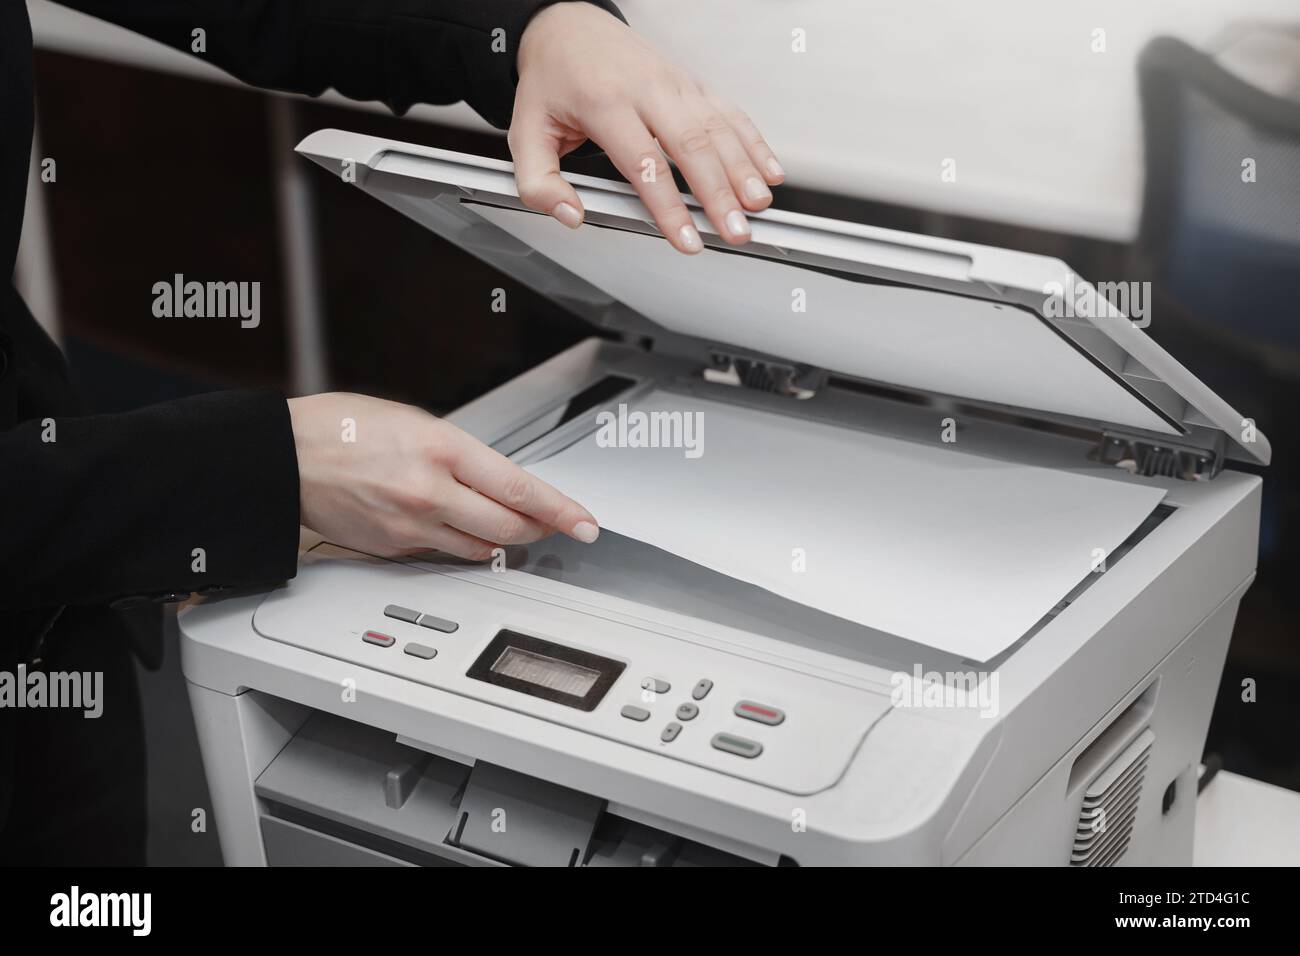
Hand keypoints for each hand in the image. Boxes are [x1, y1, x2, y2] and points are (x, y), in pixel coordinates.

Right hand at [288, 393, 598, 558]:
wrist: (285, 458)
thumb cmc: (341, 428)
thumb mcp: (414, 421)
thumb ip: (459, 453)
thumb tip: (496, 478)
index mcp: (441, 449)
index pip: (519, 487)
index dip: (560, 509)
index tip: (586, 522)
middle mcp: (431, 492)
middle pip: (509, 527)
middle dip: (538, 528)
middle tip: (556, 525)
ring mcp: (412, 526)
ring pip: (482, 547)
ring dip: (504, 539)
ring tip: (511, 526)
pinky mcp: (395, 549)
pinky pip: (445, 553)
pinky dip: (463, 543)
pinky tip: (459, 527)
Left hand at [512, 2, 783, 252]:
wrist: (567, 27)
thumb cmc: (551, 82)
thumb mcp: (525, 133)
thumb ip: (539, 182)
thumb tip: (570, 214)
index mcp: (604, 102)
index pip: (644, 164)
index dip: (669, 207)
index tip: (686, 238)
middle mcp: (646, 89)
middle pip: (691, 146)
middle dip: (719, 193)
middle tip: (734, 230)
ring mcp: (674, 83)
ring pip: (717, 128)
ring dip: (744, 169)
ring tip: (758, 205)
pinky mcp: (692, 82)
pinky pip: (729, 112)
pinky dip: (754, 141)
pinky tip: (769, 169)